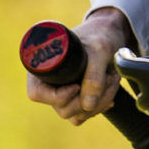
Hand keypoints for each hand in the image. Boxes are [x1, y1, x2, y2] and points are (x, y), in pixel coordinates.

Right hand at [24, 7, 134, 124]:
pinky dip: (101, 104)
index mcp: (42, 65)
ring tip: (112, 78)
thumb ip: (94, 75)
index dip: (58, 95)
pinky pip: (86, 114)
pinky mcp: (76, 100)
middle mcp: (48, 82)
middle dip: (89, 98)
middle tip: (108, 78)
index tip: (78, 85)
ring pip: (77, 115)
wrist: (110, 33)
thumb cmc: (100, 35)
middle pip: (62, 109)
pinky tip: (109, 88)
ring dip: (99, 102)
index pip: (37, 93)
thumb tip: (87, 105)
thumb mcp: (100, 50)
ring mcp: (62, 93)